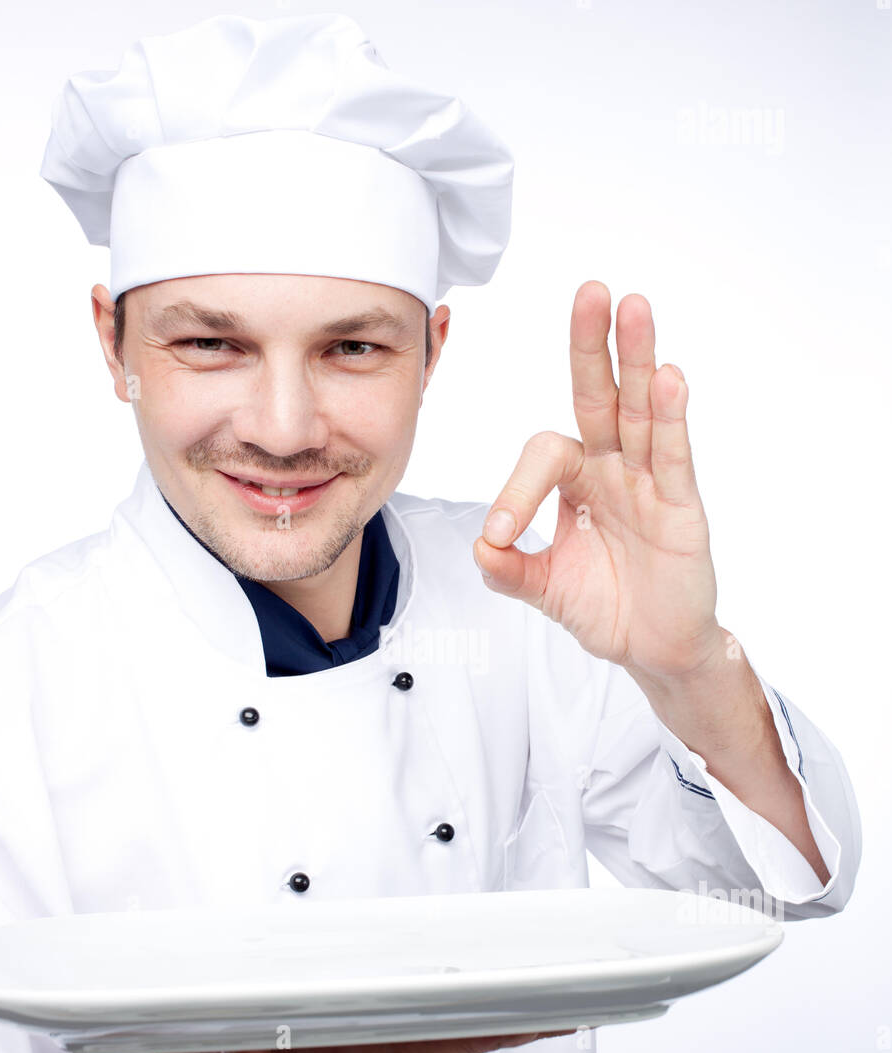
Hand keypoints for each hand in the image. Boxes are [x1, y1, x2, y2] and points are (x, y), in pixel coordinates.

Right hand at [151, 1030, 573, 1052]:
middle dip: (509, 1022)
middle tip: (569, 997)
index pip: (417, 1045)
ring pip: (447, 1041)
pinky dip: (470, 1022)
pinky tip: (501, 1007)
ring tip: (554, 996)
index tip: (523, 1016)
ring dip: (500, 1021)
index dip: (473, 1029)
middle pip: (449, 1042)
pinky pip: (430, 1038)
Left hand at [473, 282, 721, 680]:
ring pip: (642, 410)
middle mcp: (615, 468)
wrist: (654, 649)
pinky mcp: (682, 506)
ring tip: (634, 306)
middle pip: (602, 395)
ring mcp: (651, 482)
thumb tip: (481, 546)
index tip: (502, 533)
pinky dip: (670, 418)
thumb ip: (510, 569)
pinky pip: (674, 455)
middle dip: (593, 345)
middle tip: (591, 292)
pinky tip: (668, 379)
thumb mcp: (544, 589)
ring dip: (638, 358)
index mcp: (578, 479)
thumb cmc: (605, 606)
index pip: (545, 454)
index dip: (518, 487)